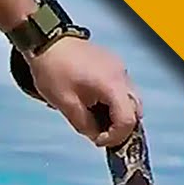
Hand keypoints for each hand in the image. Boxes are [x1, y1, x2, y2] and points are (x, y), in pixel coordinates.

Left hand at [27, 36, 143, 146]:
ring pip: (131, 100)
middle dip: (121, 127)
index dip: (116, 136)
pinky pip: (122, 89)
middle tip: (100, 135)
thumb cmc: (54, 70)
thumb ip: (84, 125)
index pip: (128, 119)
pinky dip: (114, 102)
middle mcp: (122, 75)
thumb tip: (96, 136)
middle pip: (136, 110)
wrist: (47, 42)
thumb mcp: (65, 105)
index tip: (99, 141)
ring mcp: (120, 68)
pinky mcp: (114, 65)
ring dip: (118, 115)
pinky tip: (95, 106)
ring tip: (96, 120)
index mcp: (111, 85)